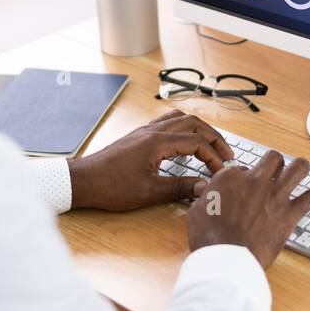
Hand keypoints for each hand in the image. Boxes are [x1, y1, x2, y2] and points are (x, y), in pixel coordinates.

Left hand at [66, 109, 235, 211]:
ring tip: (211, 145)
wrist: (83, 181)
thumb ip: (180, 188)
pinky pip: (167, 123)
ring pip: (180, 119)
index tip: (221, 173)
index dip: (214, 157)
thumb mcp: (149, 192)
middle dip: (213, 138)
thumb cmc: (111, 187)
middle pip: (193, 123)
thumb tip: (205, 187)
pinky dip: (183, 129)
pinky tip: (184, 143)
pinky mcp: (138, 136)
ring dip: (199, 129)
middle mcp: (152, 131)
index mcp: (157, 141)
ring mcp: (144, 131)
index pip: (197, 142)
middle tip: (226, 155)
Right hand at [186, 151, 309, 269]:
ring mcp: (276, 195)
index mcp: (231, 177)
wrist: (227, 257)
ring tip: (300, 171)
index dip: (244, 178)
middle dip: (275, 163)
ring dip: (299, 168)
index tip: (244, 188)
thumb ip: (205, 196)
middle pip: (273, 158)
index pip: (242, 168)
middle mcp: (256, 180)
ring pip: (298, 167)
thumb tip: (205, 191)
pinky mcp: (290, 213)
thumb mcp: (197, 210)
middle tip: (275, 172)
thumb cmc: (209, 237)